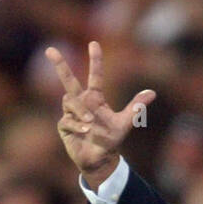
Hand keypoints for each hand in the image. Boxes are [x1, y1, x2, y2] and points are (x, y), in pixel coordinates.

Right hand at [45, 40, 155, 184]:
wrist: (100, 160)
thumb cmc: (111, 140)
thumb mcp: (125, 123)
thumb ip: (136, 107)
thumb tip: (153, 92)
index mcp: (95, 98)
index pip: (94, 76)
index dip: (95, 60)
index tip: (94, 43)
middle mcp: (81, 102)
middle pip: (68, 79)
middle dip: (59, 64)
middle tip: (50, 49)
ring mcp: (71, 113)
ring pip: (69, 101)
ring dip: (79, 110)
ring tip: (90, 122)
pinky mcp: (64, 126)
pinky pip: (67, 119)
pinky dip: (76, 124)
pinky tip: (84, 130)